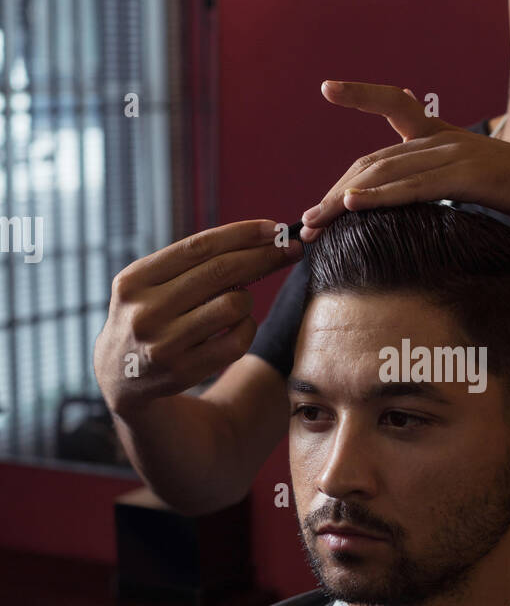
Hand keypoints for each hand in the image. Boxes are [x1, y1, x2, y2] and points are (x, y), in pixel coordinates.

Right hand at [94, 220, 300, 418]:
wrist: (120, 376)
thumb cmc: (148, 315)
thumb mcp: (149, 284)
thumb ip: (190, 264)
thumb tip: (261, 240)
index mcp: (135, 280)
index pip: (199, 246)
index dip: (243, 234)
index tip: (275, 228)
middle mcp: (145, 311)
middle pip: (221, 272)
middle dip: (264, 256)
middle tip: (292, 250)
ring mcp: (164, 344)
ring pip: (234, 305)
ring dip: (247, 299)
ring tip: (237, 301)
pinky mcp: (184, 372)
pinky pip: (238, 341)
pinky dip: (247, 328)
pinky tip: (238, 326)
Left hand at [298, 80, 509, 239]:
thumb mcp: (480, 180)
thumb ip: (448, 180)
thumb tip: (425, 195)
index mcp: (445, 136)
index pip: (396, 104)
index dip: (361, 93)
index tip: (327, 87)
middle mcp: (445, 139)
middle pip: (374, 159)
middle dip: (334, 191)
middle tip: (306, 222)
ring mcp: (456, 155)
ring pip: (386, 173)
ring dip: (344, 200)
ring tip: (314, 223)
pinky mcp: (469, 177)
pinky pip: (414, 187)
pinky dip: (379, 197)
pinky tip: (353, 206)